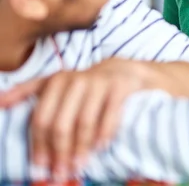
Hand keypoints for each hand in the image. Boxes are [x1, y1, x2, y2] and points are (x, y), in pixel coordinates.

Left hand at [0, 58, 145, 180]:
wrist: (120, 72)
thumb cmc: (83, 85)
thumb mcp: (55, 83)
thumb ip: (27, 91)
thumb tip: (0, 102)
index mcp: (56, 81)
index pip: (41, 119)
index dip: (39, 145)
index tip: (41, 167)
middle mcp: (75, 80)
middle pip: (61, 123)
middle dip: (59, 152)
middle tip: (60, 173)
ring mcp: (98, 83)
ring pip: (84, 122)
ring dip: (80, 149)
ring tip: (78, 166)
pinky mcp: (119, 88)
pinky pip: (110, 114)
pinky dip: (104, 133)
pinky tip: (100, 148)